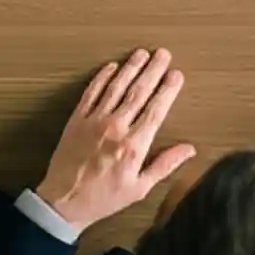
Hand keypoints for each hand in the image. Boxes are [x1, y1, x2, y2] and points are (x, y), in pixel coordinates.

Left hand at [35, 48, 195, 231]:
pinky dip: (101, 78)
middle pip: (139, 93)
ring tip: (142, 53)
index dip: (168, 90)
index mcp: (134, 146)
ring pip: (116, 88)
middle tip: (163, 53)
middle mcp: (115, 128)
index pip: (156, 110)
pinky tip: (111, 66)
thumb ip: (164, 165)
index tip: (176, 75)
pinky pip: (91, 93)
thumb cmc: (104, 198)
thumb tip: (189, 149)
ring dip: (130, 68)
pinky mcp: (77, 120)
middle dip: (153, 71)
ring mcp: (94, 121)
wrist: (65, 200)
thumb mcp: (140, 188)